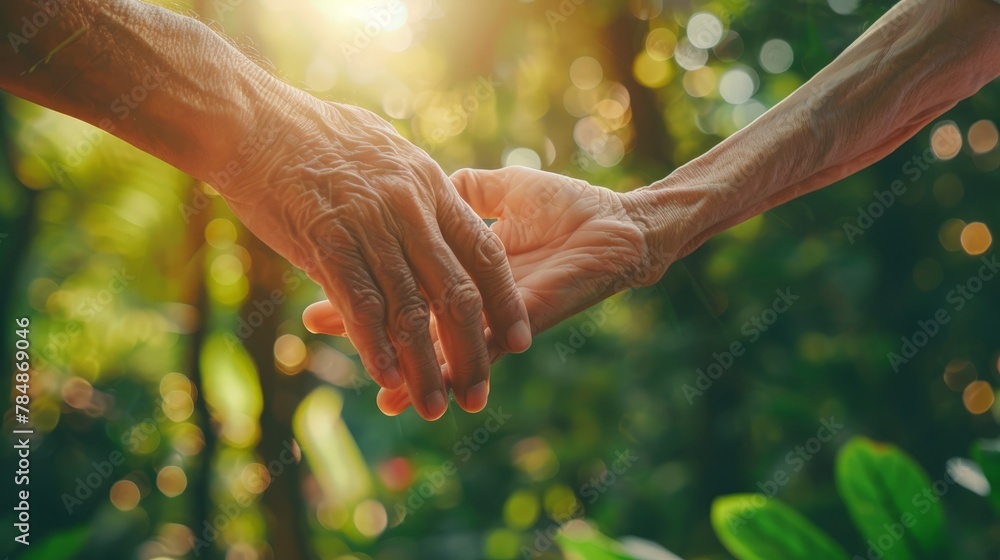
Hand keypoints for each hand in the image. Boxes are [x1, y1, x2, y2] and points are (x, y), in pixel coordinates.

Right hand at [220, 102, 530, 419]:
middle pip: (456, 293)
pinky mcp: (327, 242)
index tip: (519, 342)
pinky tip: (385, 380)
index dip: (505, 303)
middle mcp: (409, 210)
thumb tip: (423, 223)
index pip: (483, 255)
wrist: (253, 120)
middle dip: (472, 351)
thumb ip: (411, 195)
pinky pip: (360, 304)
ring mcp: (370, 226)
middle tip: (478, 395)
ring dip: (423, 366)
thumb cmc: (315, 135)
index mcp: (430, 188)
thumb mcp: (385, 153)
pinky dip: (375, 348)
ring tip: (433, 405)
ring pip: (410, 309)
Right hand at [303, 166, 673, 414]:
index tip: (324, 266)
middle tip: (311, 322)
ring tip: (351, 373)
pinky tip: (401, 381)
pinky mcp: (517, 324)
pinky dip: (437, 365)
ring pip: (433, 343)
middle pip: (407, 312)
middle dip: (359, 317)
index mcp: (462, 259)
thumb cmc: (567, 205)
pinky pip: (474, 349)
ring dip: (396, 363)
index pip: (401, 271)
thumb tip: (439, 181)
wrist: (620, 226)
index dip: (365, 271)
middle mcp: (471, 291)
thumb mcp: (505, 187)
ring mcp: (493, 313)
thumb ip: (470, 191)